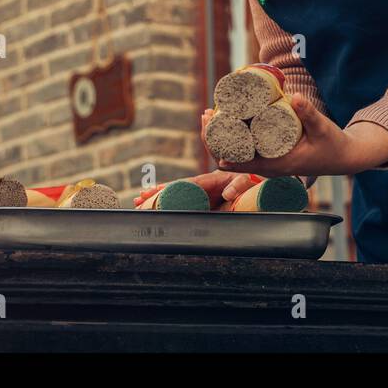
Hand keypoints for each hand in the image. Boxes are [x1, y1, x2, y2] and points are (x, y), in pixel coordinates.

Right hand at [132, 167, 257, 209]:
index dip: (165, 189)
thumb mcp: (245, 180)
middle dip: (154, 195)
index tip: (150, 192)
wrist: (250, 178)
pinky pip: (182, 202)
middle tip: (137, 200)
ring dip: (157, 199)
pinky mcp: (202, 200)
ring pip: (174, 196)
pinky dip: (168, 203)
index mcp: (205, 182)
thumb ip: (238, 186)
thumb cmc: (247, 178)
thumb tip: (227, 195)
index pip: (181, 186)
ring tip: (139, 203)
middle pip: (172, 190)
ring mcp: (198, 193)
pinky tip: (156, 208)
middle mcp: (198, 187)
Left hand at [214, 93, 386, 178]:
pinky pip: (246, 150)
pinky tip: (226, 122)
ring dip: (221, 135)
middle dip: (213, 135)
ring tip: (211, 112)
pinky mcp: (272, 155)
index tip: (210, 123)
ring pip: (236, 153)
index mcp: (274, 166)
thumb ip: (309, 114)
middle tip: (207, 112)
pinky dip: (233, 137)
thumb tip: (293, 96)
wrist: (345, 157)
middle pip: (230, 157)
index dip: (217, 144)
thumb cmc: (333, 146)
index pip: (236, 161)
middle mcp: (267, 167)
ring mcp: (268, 162)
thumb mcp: (322, 128)